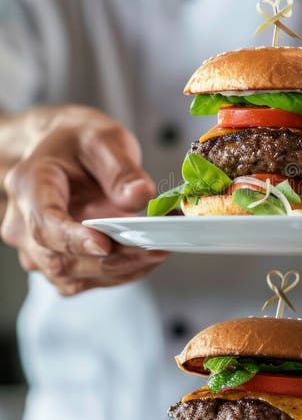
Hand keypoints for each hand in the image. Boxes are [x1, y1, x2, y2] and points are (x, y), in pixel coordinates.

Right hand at [1, 105, 168, 293]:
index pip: (44, 222)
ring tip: (160, 251)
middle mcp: (24, 223)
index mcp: (29, 185)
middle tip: (157, 249)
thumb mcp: (104, 139)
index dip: (73, 239)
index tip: (105, 245)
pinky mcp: (58, 263)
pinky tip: (146, 258)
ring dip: (120, 270)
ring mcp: (37, 248)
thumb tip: (139, 196)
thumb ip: (122, 168)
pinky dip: (118, 274)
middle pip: (61, 258)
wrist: (68, 151)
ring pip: (74, 276)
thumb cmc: (80, 142)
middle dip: (112, 259)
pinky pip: (85, 280)